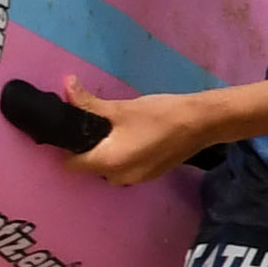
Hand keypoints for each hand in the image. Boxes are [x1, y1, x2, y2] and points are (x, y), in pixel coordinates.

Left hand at [63, 82, 217, 187]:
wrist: (201, 123)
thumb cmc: (158, 115)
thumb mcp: (120, 108)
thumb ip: (89, 103)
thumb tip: (66, 86)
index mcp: (108, 163)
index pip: (71, 164)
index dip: (68, 147)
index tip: (74, 128)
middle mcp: (118, 178)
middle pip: (89, 167)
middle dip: (88, 148)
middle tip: (96, 124)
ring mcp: (136, 179)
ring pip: (107, 168)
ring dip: (106, 152)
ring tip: (116, 130)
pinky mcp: (149, 175)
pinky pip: (124, 168)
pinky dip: (123, 156)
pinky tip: (134, 137)